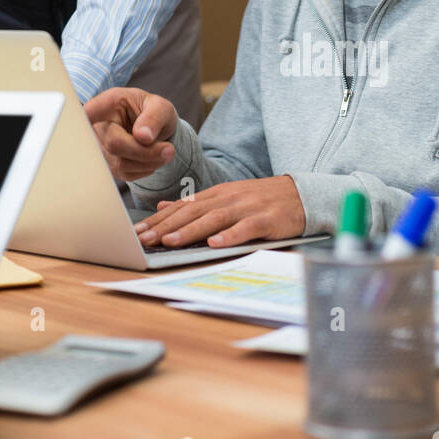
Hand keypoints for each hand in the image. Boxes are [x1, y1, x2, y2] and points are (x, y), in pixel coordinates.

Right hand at [84, 86, 178, 180]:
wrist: (153, 129)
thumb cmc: (153, 112)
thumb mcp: (161, 107)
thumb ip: (154, 117)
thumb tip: (143, 136)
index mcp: (107, 104)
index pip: (89, 112)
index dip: (85, 119)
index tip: (84, 117)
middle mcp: (97, 126)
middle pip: (115, 145)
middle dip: (146, 151)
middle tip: (170, 149)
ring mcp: (99, 147)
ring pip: (121, 164)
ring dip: (149, 161)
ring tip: (165, 150)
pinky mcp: (107, 165)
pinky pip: (127, 174)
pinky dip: (145, 169)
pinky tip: (151, 157)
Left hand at [133, 175, 305, 248]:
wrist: (300, 194)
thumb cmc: (260, 201)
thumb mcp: (226, 197)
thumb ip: (195, 203)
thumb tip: (163, 207)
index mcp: (216, 194)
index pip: (182, 207)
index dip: (159, 220)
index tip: (138, 231)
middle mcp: (227, 198)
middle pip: (192, 211)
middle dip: (166, 226)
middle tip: (144, 239)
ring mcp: (246, 208)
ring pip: (214, 219)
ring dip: (191, 230)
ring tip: (171, 241)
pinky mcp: (265, 220)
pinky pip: (245, 229)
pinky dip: (230, 236)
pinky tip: (215, 244)